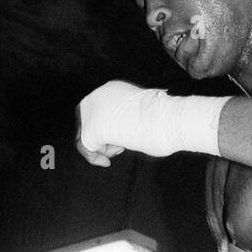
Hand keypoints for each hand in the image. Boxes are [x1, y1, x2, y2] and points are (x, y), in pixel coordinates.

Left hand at [76, 82, 227, 166]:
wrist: (167, 119)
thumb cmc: (164, 120)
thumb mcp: (142, 114)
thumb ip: (126, 120)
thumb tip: (123, 134)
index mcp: (112, 89)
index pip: (98, 110)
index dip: (108, 128)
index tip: (121, 140)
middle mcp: (98, 96)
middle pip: (86, 120)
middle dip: (102, 137)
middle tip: (119, 148)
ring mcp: (92, 112)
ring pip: (85, 133)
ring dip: (101, 146)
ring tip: (120, 149)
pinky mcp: (91, 129)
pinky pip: (84, 147)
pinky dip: (93, 157)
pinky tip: (106, 162)